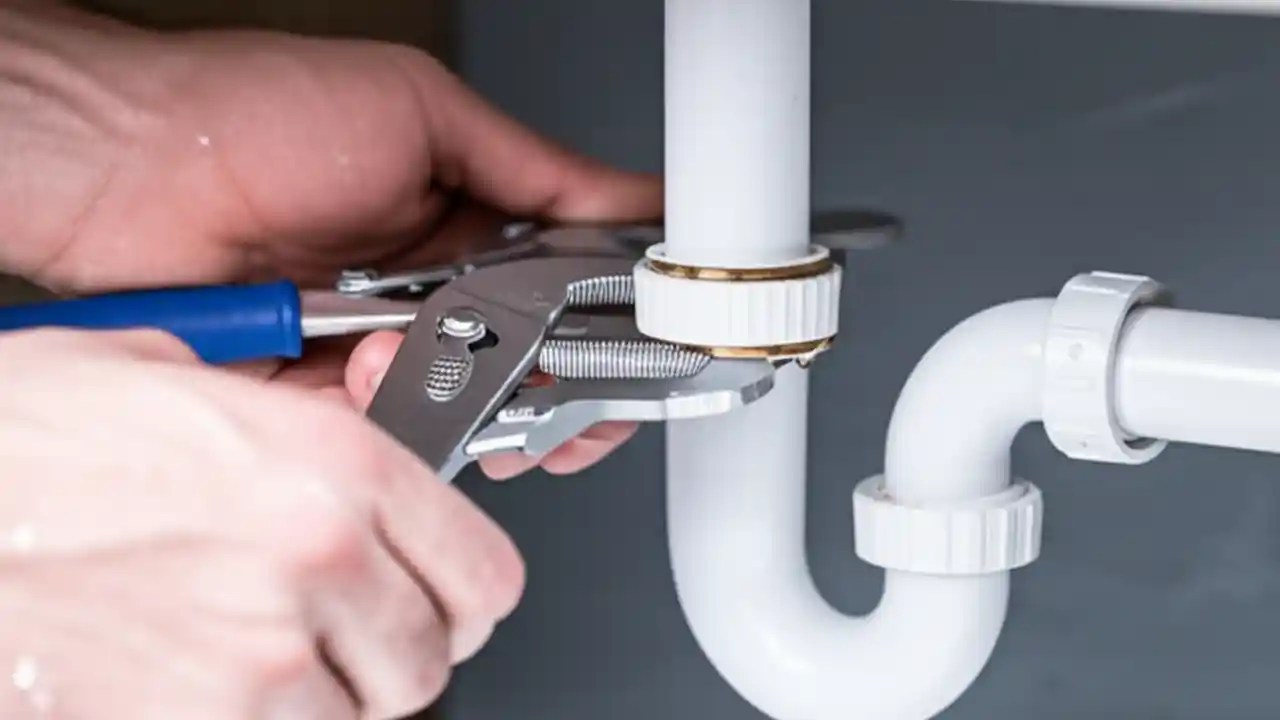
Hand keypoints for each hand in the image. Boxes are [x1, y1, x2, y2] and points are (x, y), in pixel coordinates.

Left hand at [0, 0, 659, 476]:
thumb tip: (637, 198)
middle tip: (555, 382)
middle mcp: (434, 294)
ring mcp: (382, 349)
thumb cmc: (252, 112)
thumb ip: (538, 171)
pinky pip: (389, 430)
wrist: (120, 167)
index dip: (613, 320)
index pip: (576, 285)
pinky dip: (385, 413)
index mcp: (471, 222)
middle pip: (533, 367)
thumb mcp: (422, 113)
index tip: (644, 340)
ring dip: (464, 396)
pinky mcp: (326, 399)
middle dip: (554, 386)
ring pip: (467, 408)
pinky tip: (354, 369)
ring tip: (412, 348)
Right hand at [0, 328, 524, 718]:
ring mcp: (264, 651)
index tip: (437, 599)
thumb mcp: (165, 378)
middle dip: (391, 653)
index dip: (461, 594)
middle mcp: (319, 554)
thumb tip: (312, 429)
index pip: (484, 570)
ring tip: (254, 656)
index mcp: (332, 462)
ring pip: (365, 714)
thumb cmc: (20, 442)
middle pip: (431, 656)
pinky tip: (202, 685)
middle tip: (338, 636)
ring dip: (326, 695)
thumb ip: (275, 414)